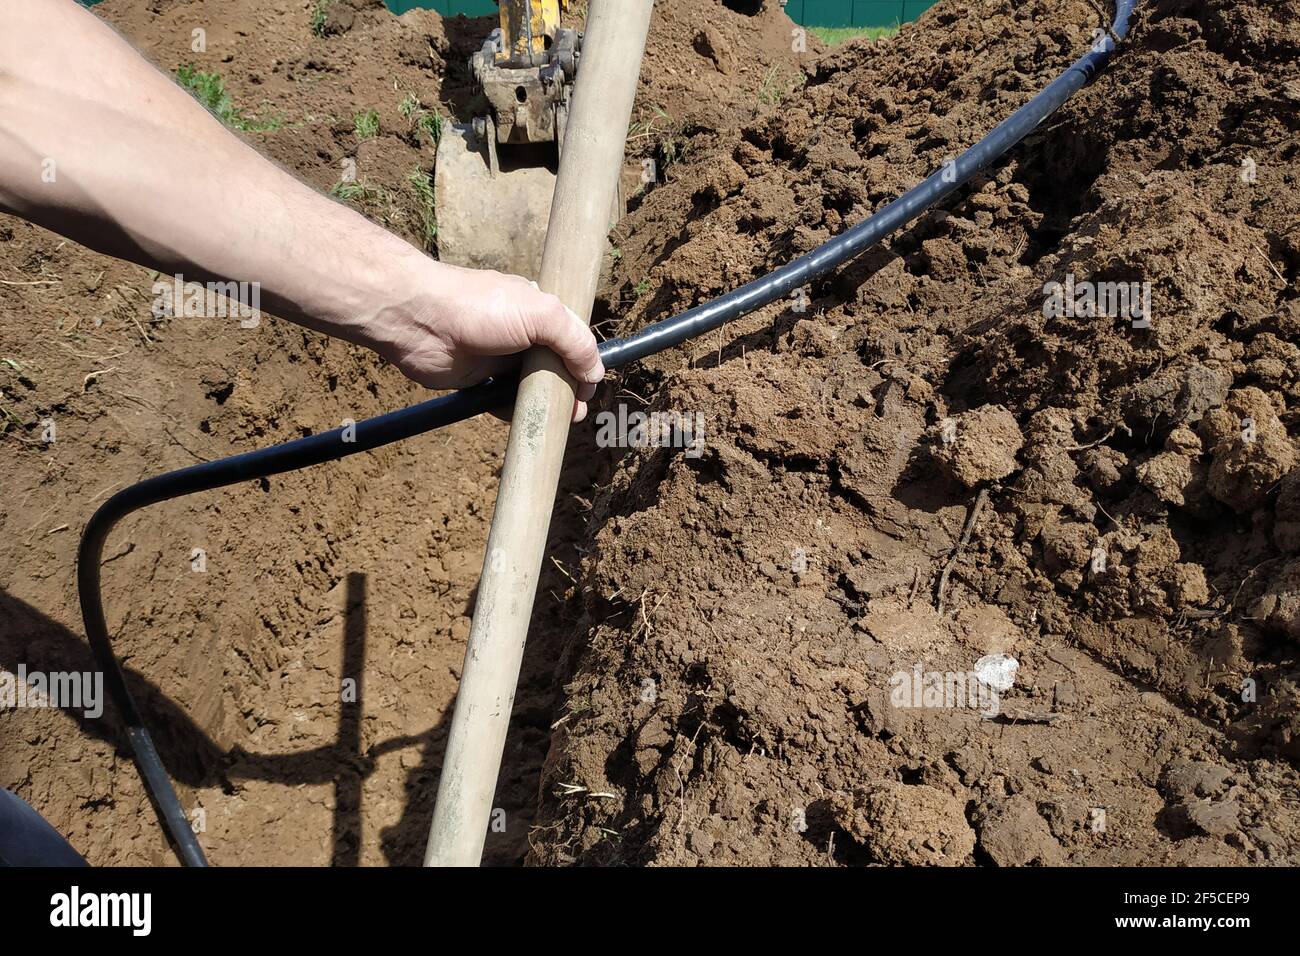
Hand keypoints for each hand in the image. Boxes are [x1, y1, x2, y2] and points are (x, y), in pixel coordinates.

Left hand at [372, 262, 603, 421]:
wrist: (420, 320)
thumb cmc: (479, 307)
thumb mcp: (540, 313)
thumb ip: (574, 340)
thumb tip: (595, 372)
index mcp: (538, 310)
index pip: (572, 338)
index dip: (585, 362)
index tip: (590, 385)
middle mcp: (522, 333)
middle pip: (556, 366)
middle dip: (570, 389)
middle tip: (576, 411)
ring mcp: (500, 358)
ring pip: (532, 387)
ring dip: (546, 404)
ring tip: (560, 421)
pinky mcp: (480, 381)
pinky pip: (504, 402)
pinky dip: (517, 414)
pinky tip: (529, 424)